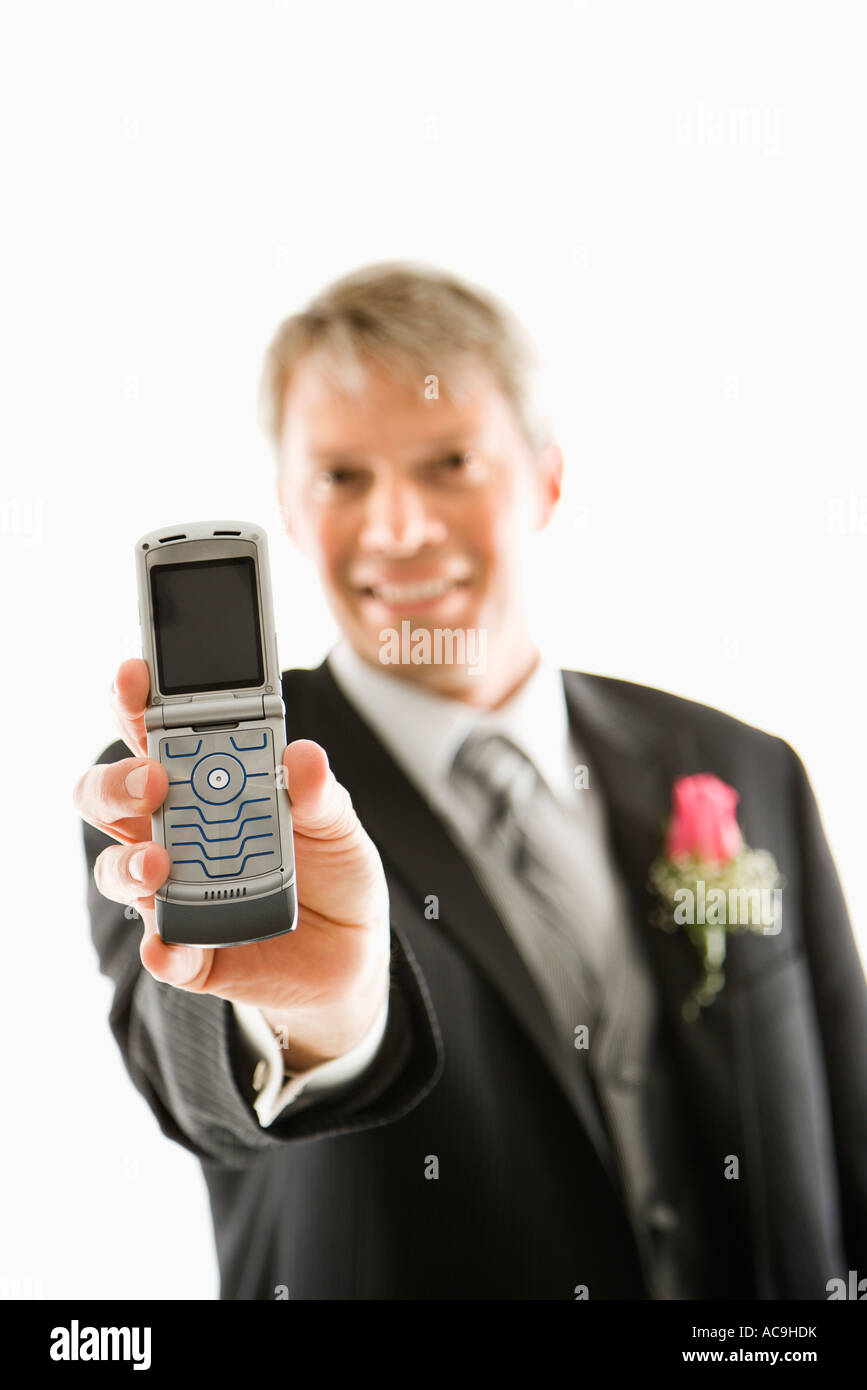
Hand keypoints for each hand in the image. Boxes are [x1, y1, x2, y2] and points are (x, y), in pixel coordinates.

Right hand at [74, 658, 390, 1070]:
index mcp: (203, 784)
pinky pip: (164, 953)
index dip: (134, 702)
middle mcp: (173, 833)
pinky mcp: (193, 950)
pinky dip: (164, 950)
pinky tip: (170, 945)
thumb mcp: (337, 821)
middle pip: (109, 797)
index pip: (152, 734)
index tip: (134, 675)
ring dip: (128, 862)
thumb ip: (320, 791)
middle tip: (151, 780)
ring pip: (117, 870)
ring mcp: (175, 892)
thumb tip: (303, 755)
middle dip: (116, 782)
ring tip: (159, 862)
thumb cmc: (331, 867)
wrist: (353, 948)